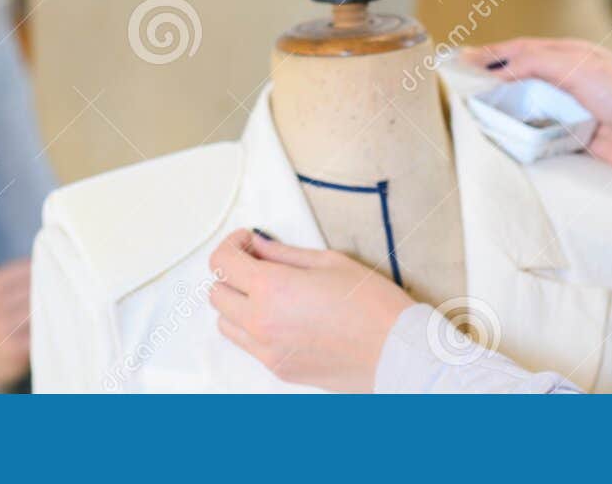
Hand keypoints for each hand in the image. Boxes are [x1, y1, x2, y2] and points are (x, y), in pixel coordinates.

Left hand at [208, 229, 414, 392]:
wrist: (396, 353)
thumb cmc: (373, 306)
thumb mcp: (329, 262)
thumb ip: (285, 253)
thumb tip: (259, 246)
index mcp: (272, 289)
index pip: (222, 263)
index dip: (231, 244)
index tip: (247, 240)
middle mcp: (261, 323)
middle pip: (216, 293)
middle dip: (231, 272)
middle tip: (257, 261)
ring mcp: (267, 351)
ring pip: (225, 322)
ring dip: (237, 302)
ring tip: (268, 291)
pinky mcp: (278, 370)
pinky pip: (248, 345)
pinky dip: (253, 327)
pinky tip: (283, 316)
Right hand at [459, 38, 611, 174]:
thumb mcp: (579, 67)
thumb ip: (537, 63)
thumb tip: (497, 70)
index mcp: (568, 57)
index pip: (519, 52)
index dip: (489, 54)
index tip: (459, 61)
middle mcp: (565, 83)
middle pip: (516, 80)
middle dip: (488, 83)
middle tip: (455, 89)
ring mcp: (566, 113)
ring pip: (523, 110)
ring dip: (499, 112)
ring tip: (468, 115)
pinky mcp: (569, 142)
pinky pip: (535, 138)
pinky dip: (516, 137)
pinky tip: (497, 140)